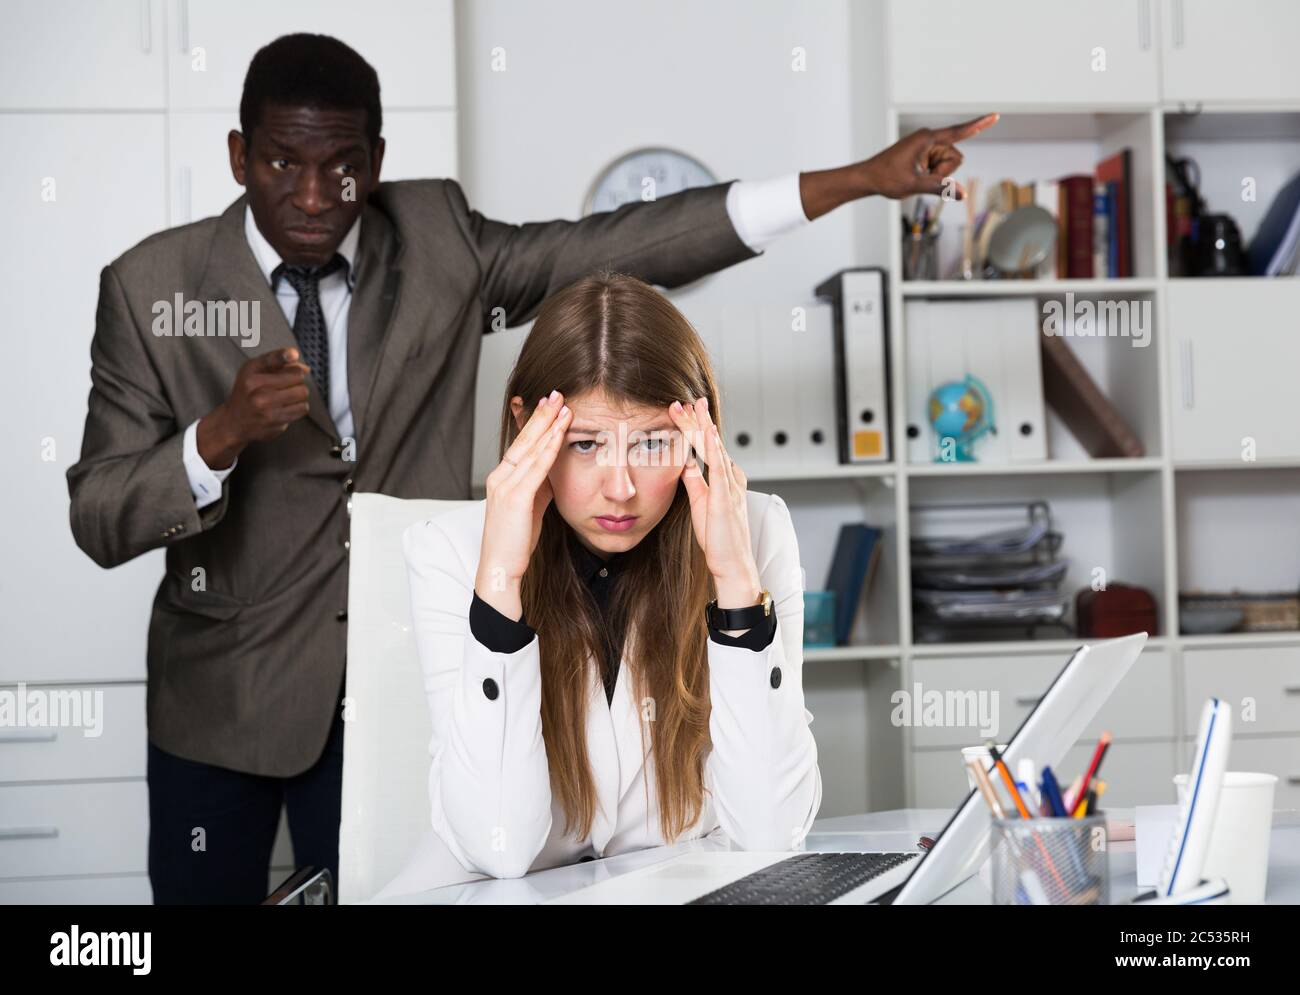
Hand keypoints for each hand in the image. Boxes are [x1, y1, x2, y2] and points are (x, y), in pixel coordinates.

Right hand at [197, 347, 311, 467]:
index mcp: (251, 377)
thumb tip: (306, 368)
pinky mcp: (276, 423)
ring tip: (287, 396)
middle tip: (287, 384)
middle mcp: (257, 393)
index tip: (293, 354)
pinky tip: (287, 406)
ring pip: (303, 394)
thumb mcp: (253, 371)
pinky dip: (298, 407)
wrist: (234, 422)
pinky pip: (302, 409)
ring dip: (300, 395)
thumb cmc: (247, 392)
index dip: (287, 356)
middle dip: (296, 380)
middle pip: (297, 378)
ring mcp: (267, 410)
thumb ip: (277, 362)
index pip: (275, 360)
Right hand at [474, 391, 571, 621]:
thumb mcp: (532, 508)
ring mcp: (505, 486)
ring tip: (562, 404)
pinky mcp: (514, 497)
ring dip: (548, 424)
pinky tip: (561, 432)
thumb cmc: (516, 543)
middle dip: (541, 414)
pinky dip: (550, 446)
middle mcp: (500, 477)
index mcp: (502, 478)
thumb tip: (554, 471)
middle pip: (524, 439)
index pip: (521, 444)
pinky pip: (536, 466)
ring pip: (531, 448)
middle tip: (556, 392)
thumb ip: (540, 487)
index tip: (548, 404)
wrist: (500, 570)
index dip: (534, 423)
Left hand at [668, 396, 762, 611]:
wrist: (732, 564)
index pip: (706, 448)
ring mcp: (730, 487)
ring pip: (715, 449)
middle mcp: (730, 478)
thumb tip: (683, 463)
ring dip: (703, 427)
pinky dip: (714, 449)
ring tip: (692, 407)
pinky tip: (708, 434)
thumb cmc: (719, 538)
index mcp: (724, 479)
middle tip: (684, 400)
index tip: (679, 412)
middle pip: (711, 443)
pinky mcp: (726, 498)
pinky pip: (719, 468)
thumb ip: (694, 482)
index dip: (693, 429)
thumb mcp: (701, 503)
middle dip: (697, 421)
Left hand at [859, 112, 998, 200]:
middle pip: (955, 157)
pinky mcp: (925, 154)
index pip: (959, 132)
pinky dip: (933, 175)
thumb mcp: (914, 185)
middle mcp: (929, 138)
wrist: (868, 178)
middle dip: (944, 172)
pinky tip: (917, 176)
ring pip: (949, 164)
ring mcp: (927, 146)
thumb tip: (963, 194)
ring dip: (938, 175)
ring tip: (916, 176)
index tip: (995, 116)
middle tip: (921, 177)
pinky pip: (940, 166)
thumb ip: (940, 187)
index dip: (979, 125)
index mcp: (927, 138)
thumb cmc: (887, 178)